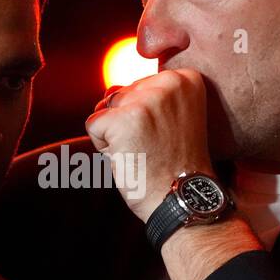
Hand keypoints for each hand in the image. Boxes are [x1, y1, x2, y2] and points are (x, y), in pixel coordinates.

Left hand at [83, 68, 214, 223]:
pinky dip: (103, 147)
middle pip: (122, 94)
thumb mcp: (172, 118)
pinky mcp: (122, 120)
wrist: (183, 200)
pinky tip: (129, 159)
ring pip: (106, 108)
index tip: (168, 136)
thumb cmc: (174, 164)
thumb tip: (108, 92)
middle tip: (155, 148)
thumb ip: (147, 96)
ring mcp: (145, 100)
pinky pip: (93, 124)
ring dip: (116, 135)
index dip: (145, 116)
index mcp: (186, 79)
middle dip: (128, 124)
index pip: (140, 85)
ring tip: (143, 153)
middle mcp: (169, 82)